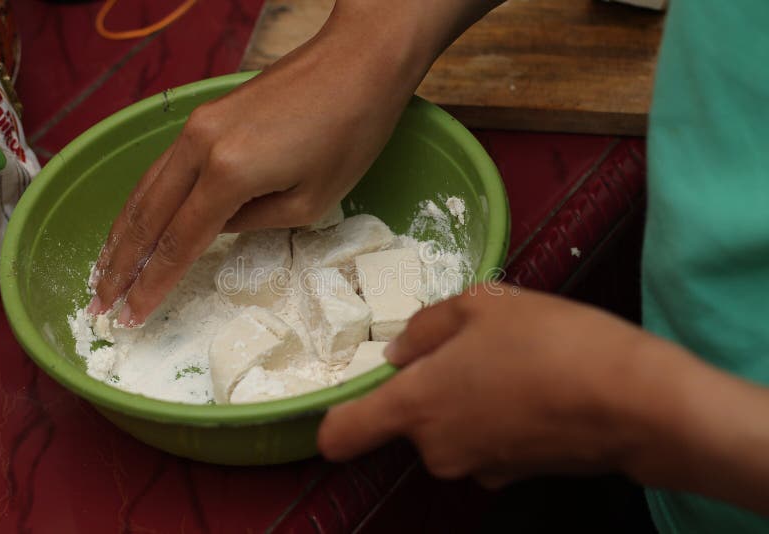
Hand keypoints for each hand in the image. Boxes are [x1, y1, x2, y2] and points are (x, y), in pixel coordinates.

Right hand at [88, 0, 504, 325]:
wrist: (357, 61)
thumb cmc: (350, 134)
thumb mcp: (311, 200)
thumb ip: (254, 222)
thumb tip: (217, 228)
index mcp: (229, 173)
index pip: (179, 243)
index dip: (152, 285)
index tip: (128, 316)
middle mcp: (199, 147)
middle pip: (147, 217)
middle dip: (120, 265)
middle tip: (98, 303)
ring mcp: (197, 126)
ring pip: (147, 189)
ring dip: (123, 233)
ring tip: (104, 269)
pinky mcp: (206, 114)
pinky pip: (163, 167)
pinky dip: (144, 200)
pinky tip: (136, 220)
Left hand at [318, 283, 658, 485]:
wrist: (633, 401)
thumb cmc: (549, 342)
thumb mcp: (481, 305)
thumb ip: (425, 327)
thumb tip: (398, 351)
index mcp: (416, 406)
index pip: (341, 435)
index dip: (335, 421)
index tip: (349, 399)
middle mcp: (437, 449)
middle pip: (409, 421)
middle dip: (431, 386)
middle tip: (475, 347)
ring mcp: (477, 468)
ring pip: (451, 428)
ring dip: (468, 400)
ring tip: (514, 364)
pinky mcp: (513, 476)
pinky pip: (486, 441)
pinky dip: (498, 418)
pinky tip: (535, 389)